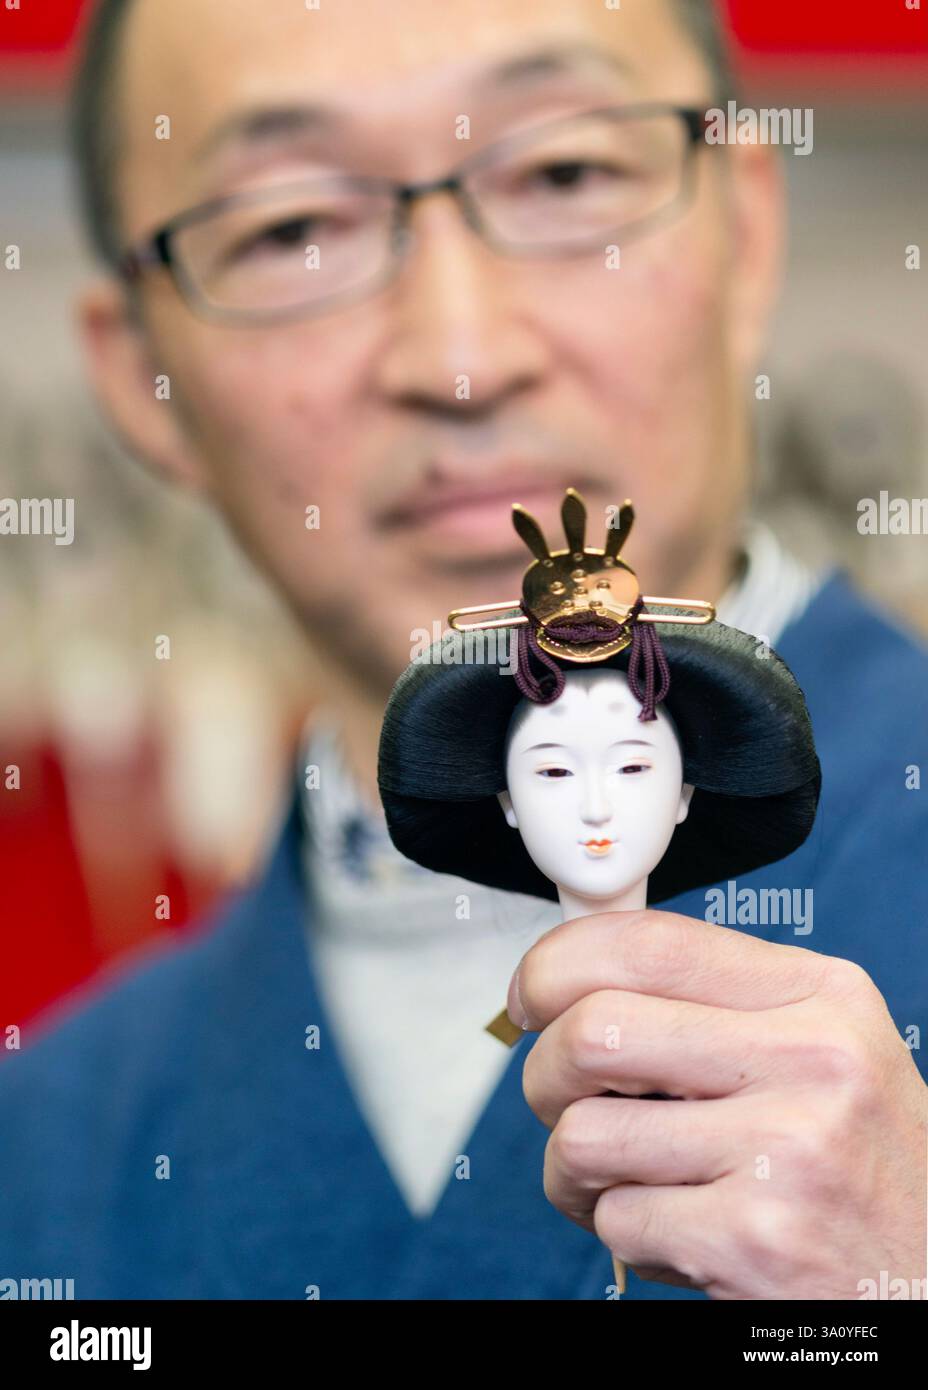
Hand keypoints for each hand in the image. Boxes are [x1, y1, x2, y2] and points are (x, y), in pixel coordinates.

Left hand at [507, 909, 927, 1298]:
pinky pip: (616, 1219)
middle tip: (566, 1102)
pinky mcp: (756, 1240)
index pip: (648, 943)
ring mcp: (787, 1151)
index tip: (528, 997)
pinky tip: (678, 1233)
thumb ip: (712, 1002)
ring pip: (583, 1134)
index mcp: (819, 994)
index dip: (556, 962)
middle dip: (546, 1075)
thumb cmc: (855, 1160)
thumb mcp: (816, 1048)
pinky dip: (624, 1232)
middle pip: (592, 1032)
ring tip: (623, 1181)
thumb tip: (571, 976)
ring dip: (575, 1170)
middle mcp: (812, 1059)